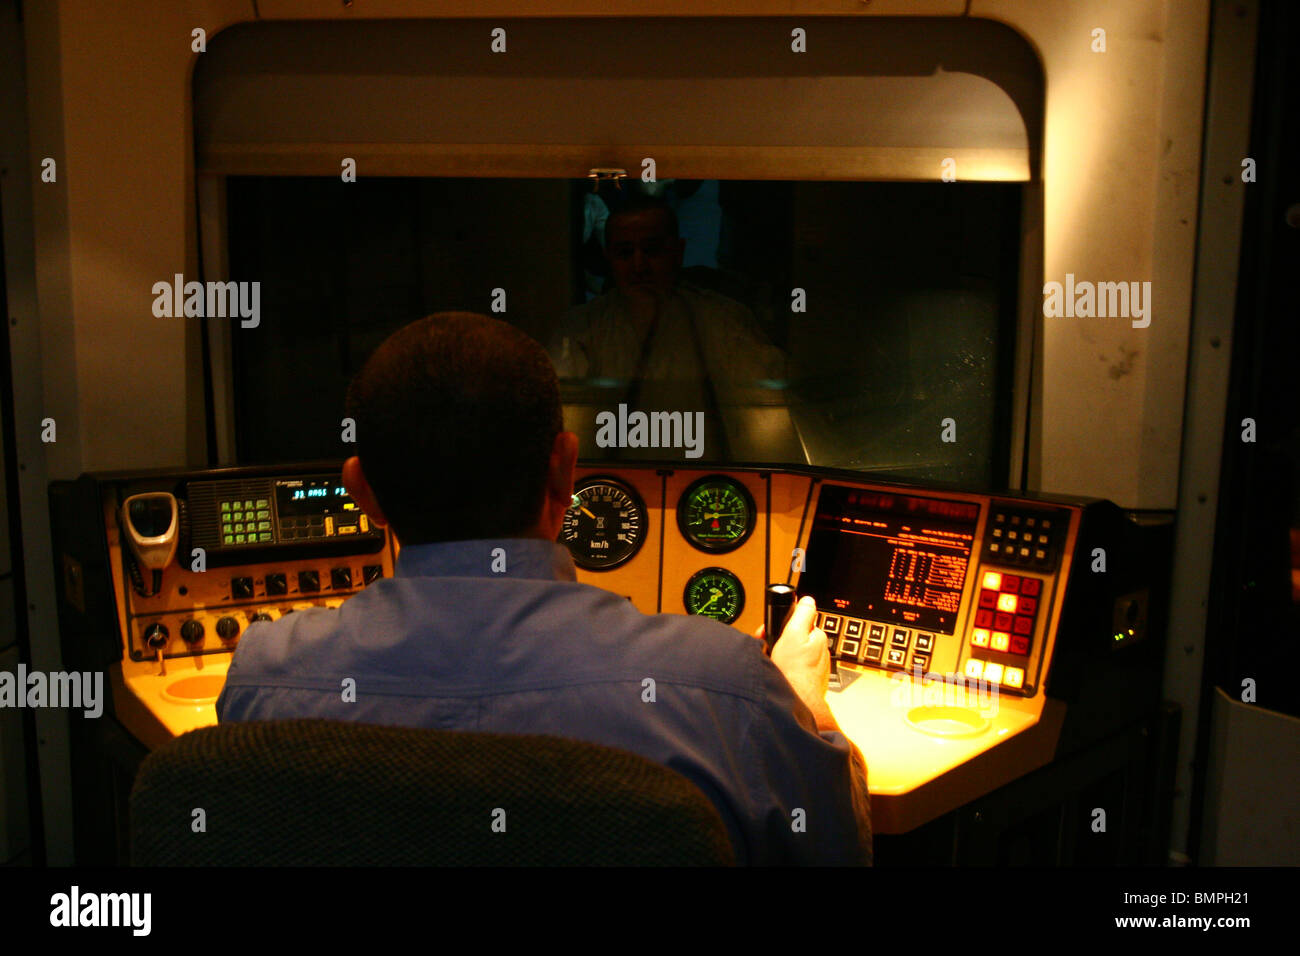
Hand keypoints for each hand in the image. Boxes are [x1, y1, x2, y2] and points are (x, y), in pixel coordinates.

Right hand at [758, 597, 837, 730]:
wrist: (796, 701)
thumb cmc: (794, 672)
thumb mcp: (793, 633)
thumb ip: (802, 613)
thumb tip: (808, 600)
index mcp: (818, 637)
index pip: (800, 623)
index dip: (784, 625)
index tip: (773, 631)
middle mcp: (821, 652)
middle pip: (797, 639)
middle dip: (781, 641)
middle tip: (770, 647)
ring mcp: (816, 667)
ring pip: (795, 654)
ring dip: (783, 655)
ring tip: (774, 662)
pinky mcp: (809, 680)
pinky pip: (795, 669)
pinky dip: (787, 668)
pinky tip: (780, 672)